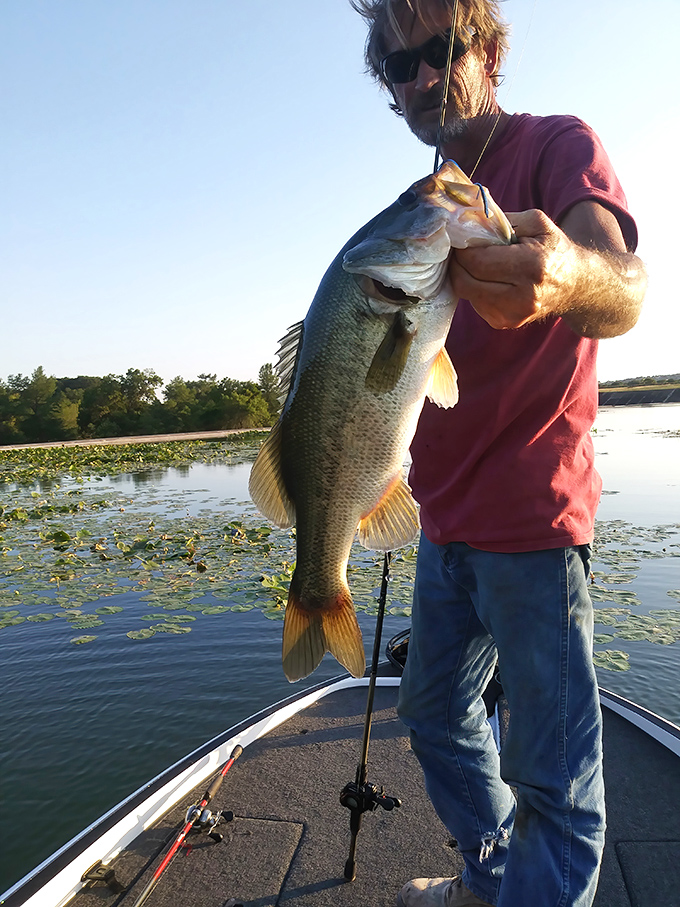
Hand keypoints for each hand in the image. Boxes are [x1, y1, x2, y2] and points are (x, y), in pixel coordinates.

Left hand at [448, 209, 577, 328]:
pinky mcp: (505, 323)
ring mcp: (513, 315)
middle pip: (466, 282)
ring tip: (477, 262)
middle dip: (458, 264)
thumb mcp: (536, 223)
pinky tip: (488, 278)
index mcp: (531, 267)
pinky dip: (474, 288)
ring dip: (465, 276)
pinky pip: (475, 304)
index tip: (459, 238)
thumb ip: (501, 220)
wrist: (574, 283)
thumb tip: (467, 221)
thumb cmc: (553, 248)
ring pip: (467, 294)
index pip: (478, 262)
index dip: (462, 250)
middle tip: (459, 250)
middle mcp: (522, 297)